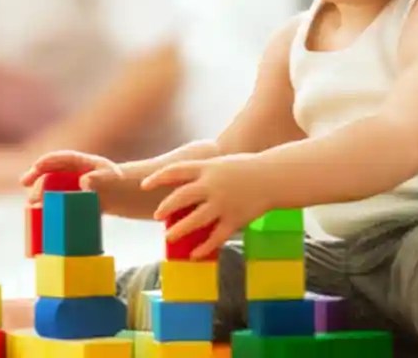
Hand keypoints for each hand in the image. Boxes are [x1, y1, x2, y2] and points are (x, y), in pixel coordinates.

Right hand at [21, 150, 138, 214]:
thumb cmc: (112, 180)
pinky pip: (50, 199)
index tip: (36, 166)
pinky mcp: (63, 197)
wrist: (114, 193)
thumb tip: (84, 182)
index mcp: (78, 161)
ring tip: (32, 203)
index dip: (46, 161)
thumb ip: (99, 178)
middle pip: (48, 172)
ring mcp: (64, 183)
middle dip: (36, 178)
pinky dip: (43, 205)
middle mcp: (67, 170)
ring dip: (36, 194)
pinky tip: (35, 212)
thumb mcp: (110, 177)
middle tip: (27, 186)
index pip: (60, 158)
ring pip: (46, 186)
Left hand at [142, 153, 269, 258]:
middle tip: (156, 216)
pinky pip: (216, 236)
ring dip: (180, 230)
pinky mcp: (235, 219)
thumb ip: (202, 172)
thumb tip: (181, 181)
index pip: (175, 171)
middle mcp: (212, 185)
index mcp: (207, 168)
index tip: (144, 185)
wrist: (274, 177)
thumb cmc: (246, 168)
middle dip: (166, 207)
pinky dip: (204, 247)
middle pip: (182, 197)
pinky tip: (194, 255)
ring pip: (196, 220)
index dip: (157, 178)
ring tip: (169, 237)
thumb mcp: (221, 163)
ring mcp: (223, 203)